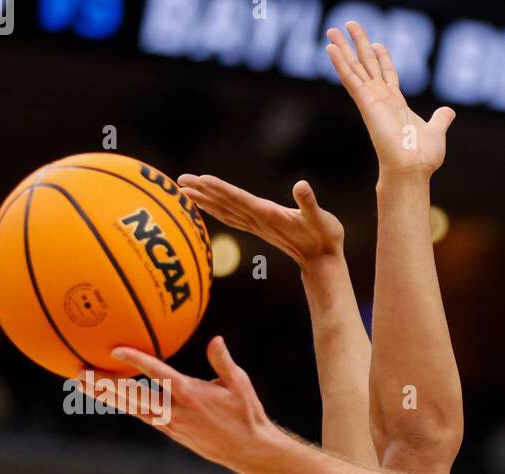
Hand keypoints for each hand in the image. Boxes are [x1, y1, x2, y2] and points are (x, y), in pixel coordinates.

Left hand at [91, 338, 274, 468]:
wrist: (246, 449)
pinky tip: (105, 396)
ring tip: (81, 384)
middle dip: (105, 384)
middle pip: (133, 395)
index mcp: (191, 394)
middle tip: (80, 373)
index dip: (137, 361)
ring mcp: (169, 423)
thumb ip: (223, 361)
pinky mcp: (169, 430)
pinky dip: (122, 404)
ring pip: (131, 407)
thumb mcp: (240, 385)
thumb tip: (216, 339)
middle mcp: (175, 410)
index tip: (115, 350)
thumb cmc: (246, 414)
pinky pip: (140, 414)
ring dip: (105, 395)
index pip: (158, 374)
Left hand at [176, 175, 343, 269]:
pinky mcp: (259, 227)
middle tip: (179, 180)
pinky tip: (205, 204)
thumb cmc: (325, 238)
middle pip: (225, 204)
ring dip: (203, 200)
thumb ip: (310, 203)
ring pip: (224, 211)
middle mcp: (259, 220)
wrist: (322, 261)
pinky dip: (215, 209)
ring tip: (183, 190)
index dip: (221, 189)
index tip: (201, 180)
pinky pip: (231, 217)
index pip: (241, 199)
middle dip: (202, 192)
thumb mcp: (322, 219)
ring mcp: (257, 225)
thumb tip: (301, 185)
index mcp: (270, 215)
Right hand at [327, 21, 454, 177]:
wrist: (413, 168)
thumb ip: (440, 119)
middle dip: (359, 44)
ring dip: (343, 48)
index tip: (378, 43)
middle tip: (349, 24)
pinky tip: (330, 48)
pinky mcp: (365, 103)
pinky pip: (350, 79)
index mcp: (396, 103)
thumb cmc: (423, 157)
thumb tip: (448, 112)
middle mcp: (381, 99)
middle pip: (367, 64)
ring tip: (332, 31)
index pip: (387, 74)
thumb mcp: (436, 131)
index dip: (382, 57)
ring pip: (355, 68)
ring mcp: (371, 100)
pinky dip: (340, 63)